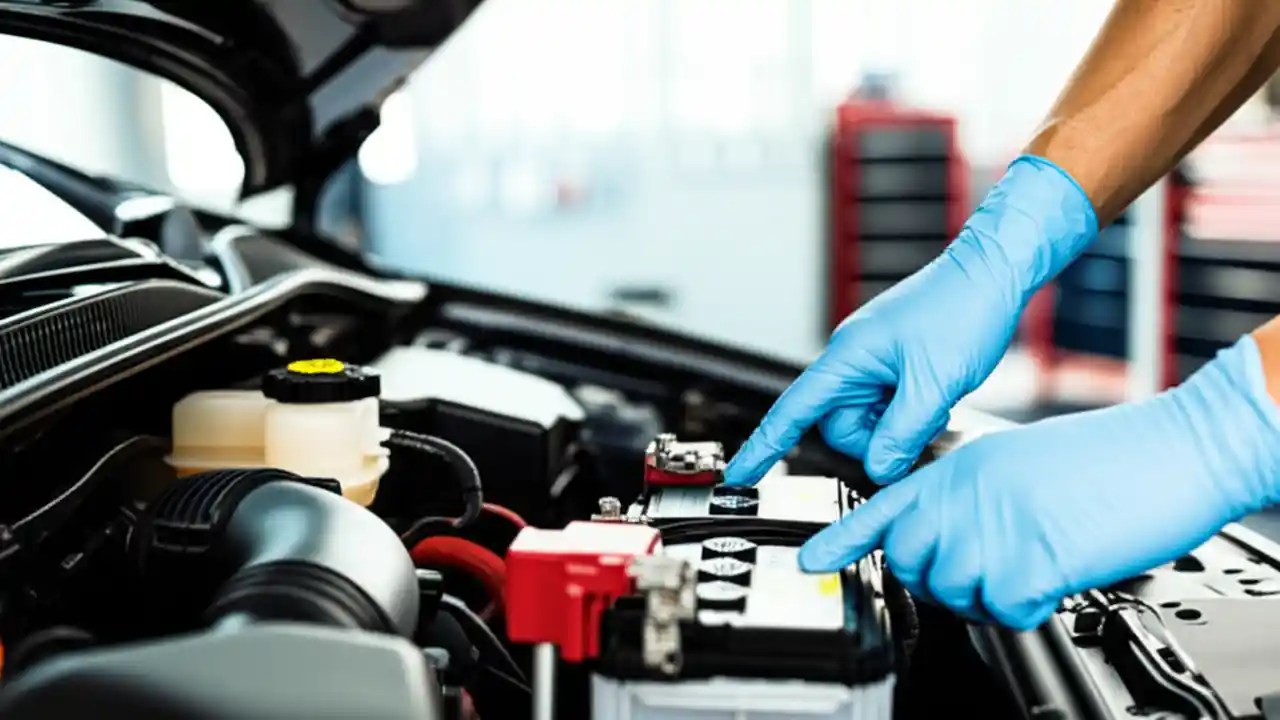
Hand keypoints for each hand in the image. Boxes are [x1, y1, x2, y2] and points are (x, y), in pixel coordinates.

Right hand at [723, 156, 1097, 486]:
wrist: (994, 272)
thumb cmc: (963, 308)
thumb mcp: (934, 384)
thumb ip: (901, 434)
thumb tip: (879, 468)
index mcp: (847, 358)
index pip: (792, 411)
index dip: (764, 446)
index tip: (741, 473)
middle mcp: (853, 359)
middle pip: (840, 425)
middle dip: (875, 439)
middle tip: (917, 427)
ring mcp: (874, 361)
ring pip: (868, 419)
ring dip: (898, 426)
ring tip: (935, 404)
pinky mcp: (895, 363)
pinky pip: (889, 404)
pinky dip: (909, 413)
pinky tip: (936, 399)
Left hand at [796, 336, 1279, 629]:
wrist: (1172, 450)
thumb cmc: (1108, 457)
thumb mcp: (1018, 461)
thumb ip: (971, 492)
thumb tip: (949, 530)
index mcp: (959, 467)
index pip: (883, 505)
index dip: (841, 538)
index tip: (811, 559)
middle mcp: (964, 496)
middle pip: (906, 558)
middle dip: (932, 575)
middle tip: (975, 570)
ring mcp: (990, 529)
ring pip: (950, 591)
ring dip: (983, 594)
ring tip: (1025, 567)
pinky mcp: (1025, 565)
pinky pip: (1000, 613)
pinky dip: (1024, 608)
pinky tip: (1048, 579)